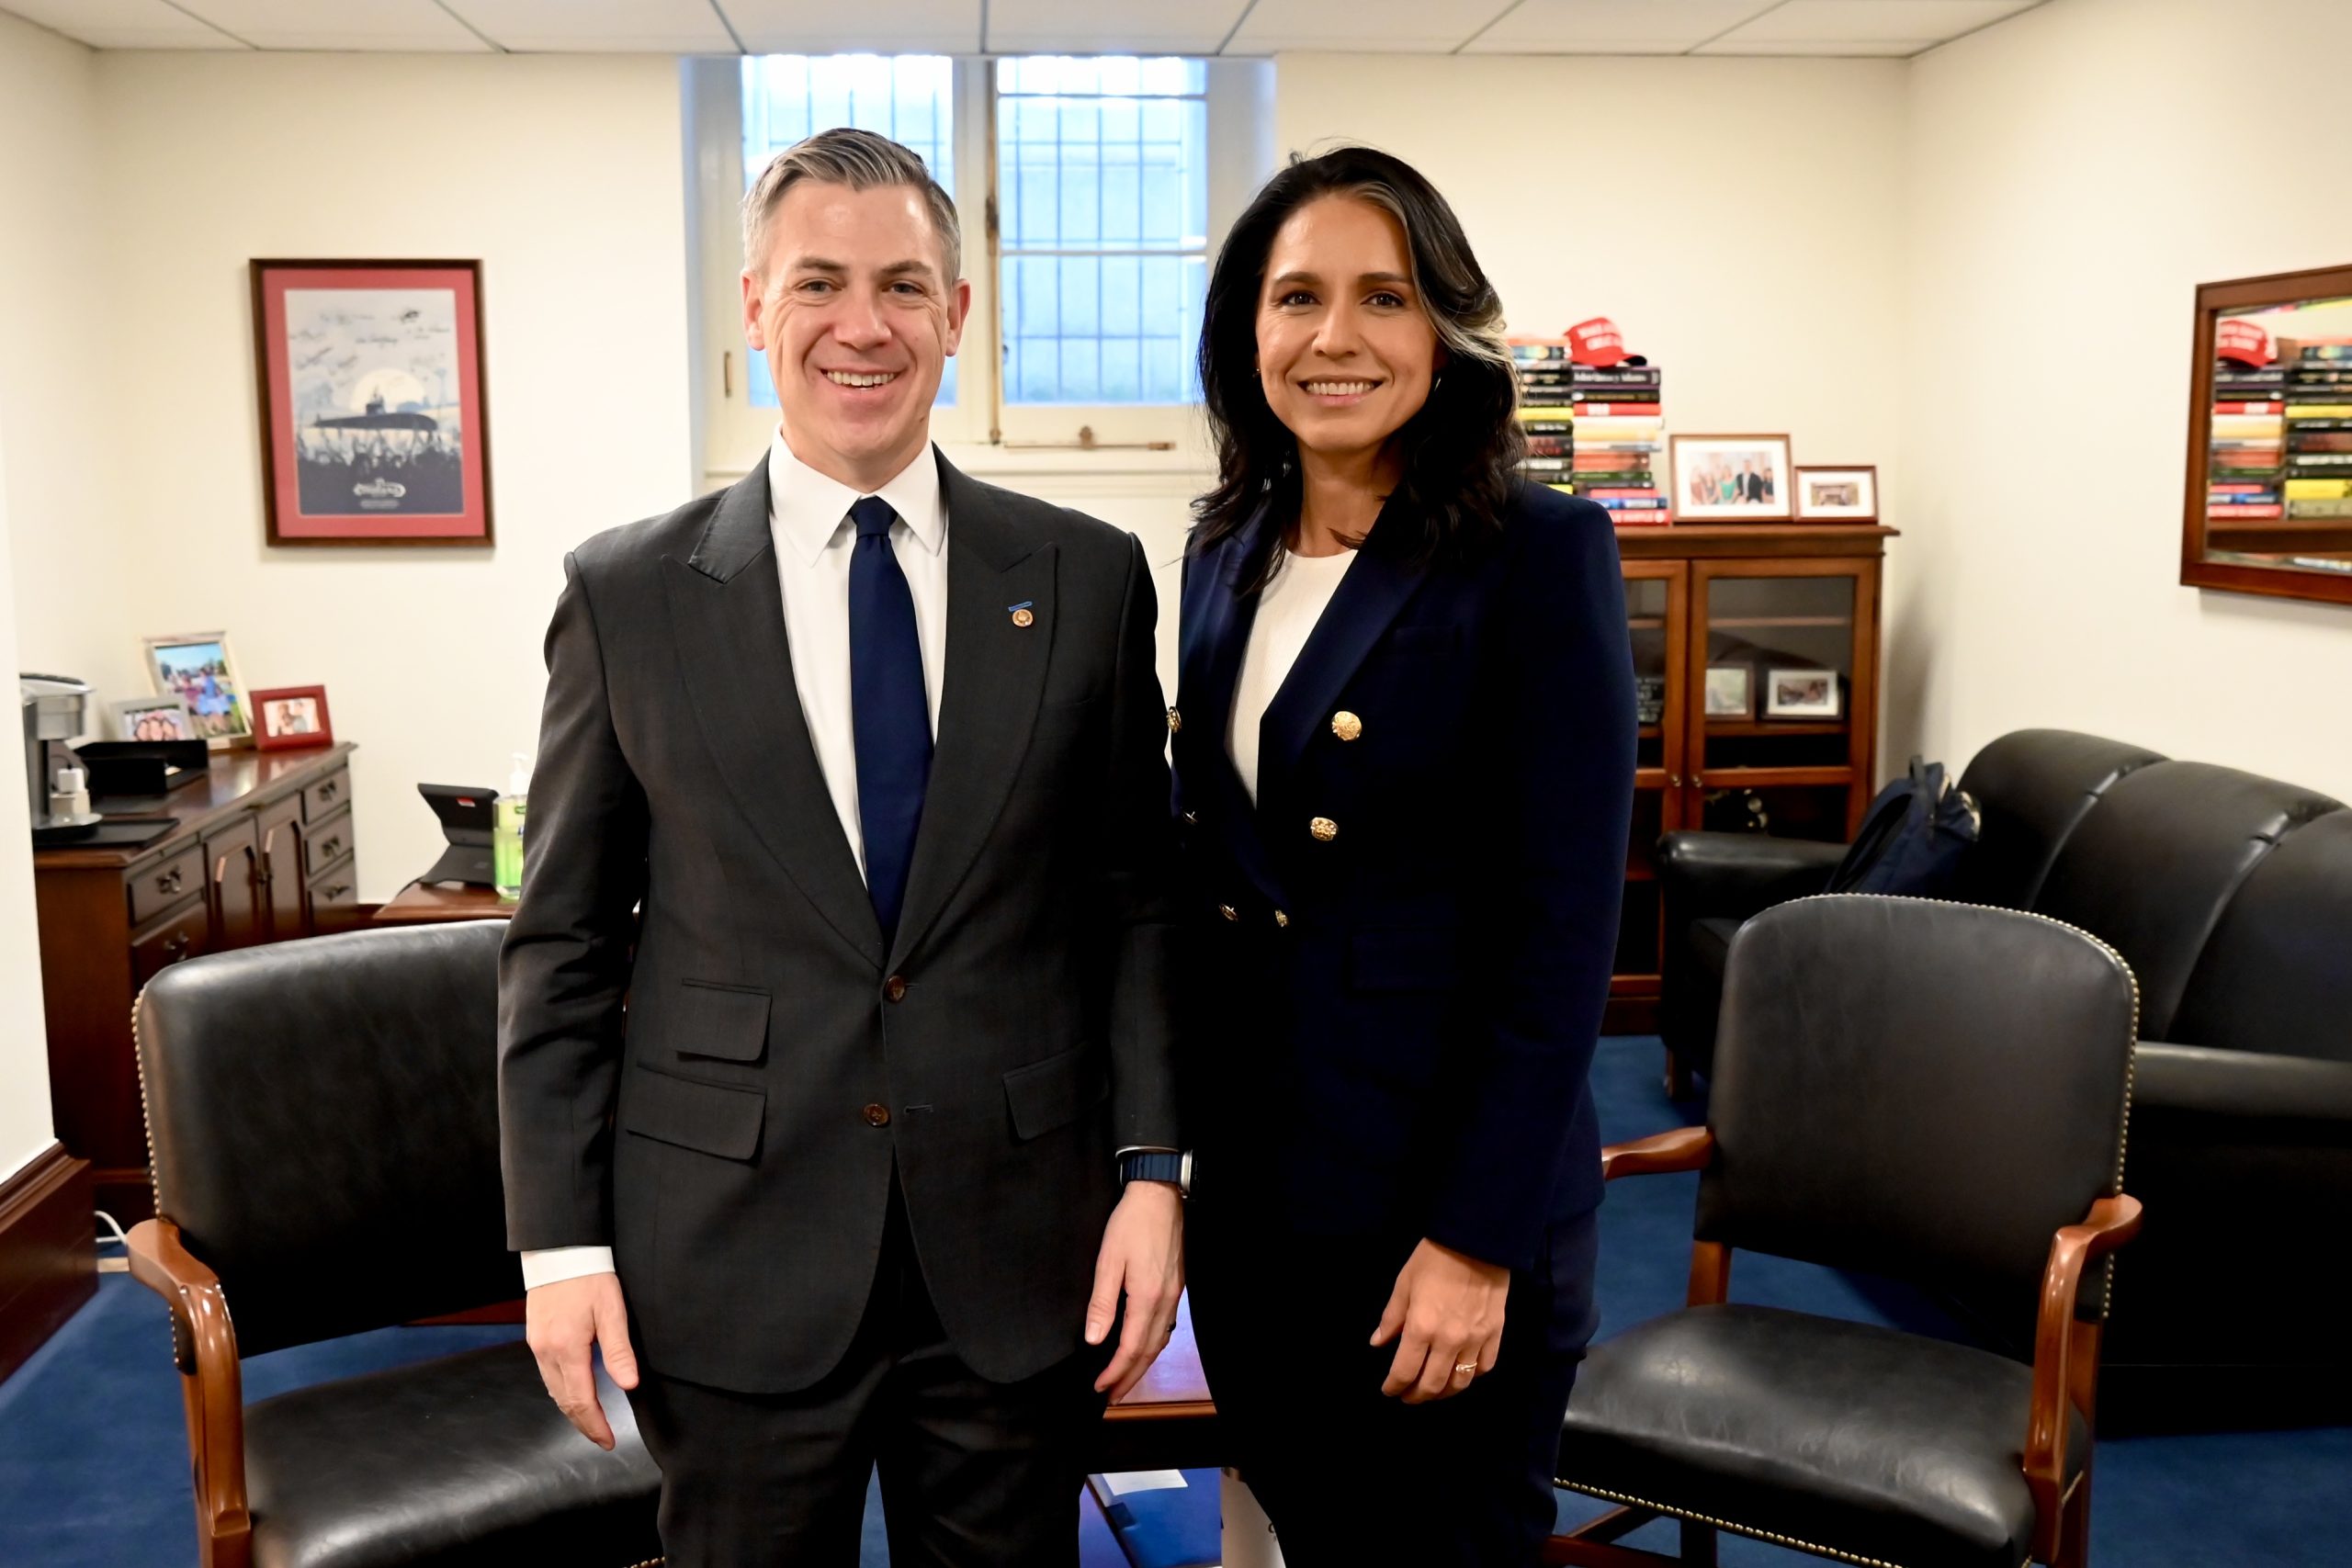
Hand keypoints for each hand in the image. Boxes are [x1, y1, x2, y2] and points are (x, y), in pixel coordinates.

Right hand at [525, 1272, 638, 1448]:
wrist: (560, 1250)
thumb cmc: (590, 1277)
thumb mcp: (612, 1311)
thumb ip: (619, 1351)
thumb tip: (629, 1385)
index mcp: (567, 1348)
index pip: (581, 1400)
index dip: (595, 1425)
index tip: (609, 1441)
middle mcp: (546, 1352)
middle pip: (564, 1401)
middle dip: (584, 1424)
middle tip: (602, 1438)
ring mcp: (537, 1346)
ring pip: (553, 1390)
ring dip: (571, 1410)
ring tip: (591, 1422)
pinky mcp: (534, 1337)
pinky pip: (547, 1375)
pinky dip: (562, 1391)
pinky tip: (574, 1393)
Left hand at [1086, 1180, 1183, 1399]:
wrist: (1159, 1195)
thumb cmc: (1130, 1223)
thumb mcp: (1108, 1259)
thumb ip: (1102, 1302)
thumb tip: (1093, 1338)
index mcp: (1147, 1298)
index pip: (1130, 1348)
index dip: (1115, 1372)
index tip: (1099, 1388)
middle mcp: (1165, 1301)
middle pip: (1149, 1352)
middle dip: (1130, 1378)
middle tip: (1112, 1397)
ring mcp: (1175, 1294)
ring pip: (1160, 1341)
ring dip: (1142, 1364)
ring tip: (1125, 1379)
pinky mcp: (1177, 1286)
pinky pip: (1166, 1326)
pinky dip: (1153, 1345)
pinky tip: (1143, 1347)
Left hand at [1370, 1238, 1507, 1403]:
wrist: (1476, 1241)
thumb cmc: (1433, 1259)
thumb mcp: (1404, 1285)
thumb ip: (1392, 1318)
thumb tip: (1377, 1343)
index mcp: (1421, 1329)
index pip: (1405, 1372)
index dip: (1394, 1386)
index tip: (1389, 1390)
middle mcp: (1448, 1341)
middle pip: (1432, 1385)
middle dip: (1416, 1395)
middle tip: (1407, 1395)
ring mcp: (1475, 1340)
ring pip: (1459, 1383)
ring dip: (1443, 1393)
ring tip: (1432, 1390)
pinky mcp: (1495, 1334)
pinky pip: (1484, 1367)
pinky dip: (1471, 1377)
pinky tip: (1460, 1374)